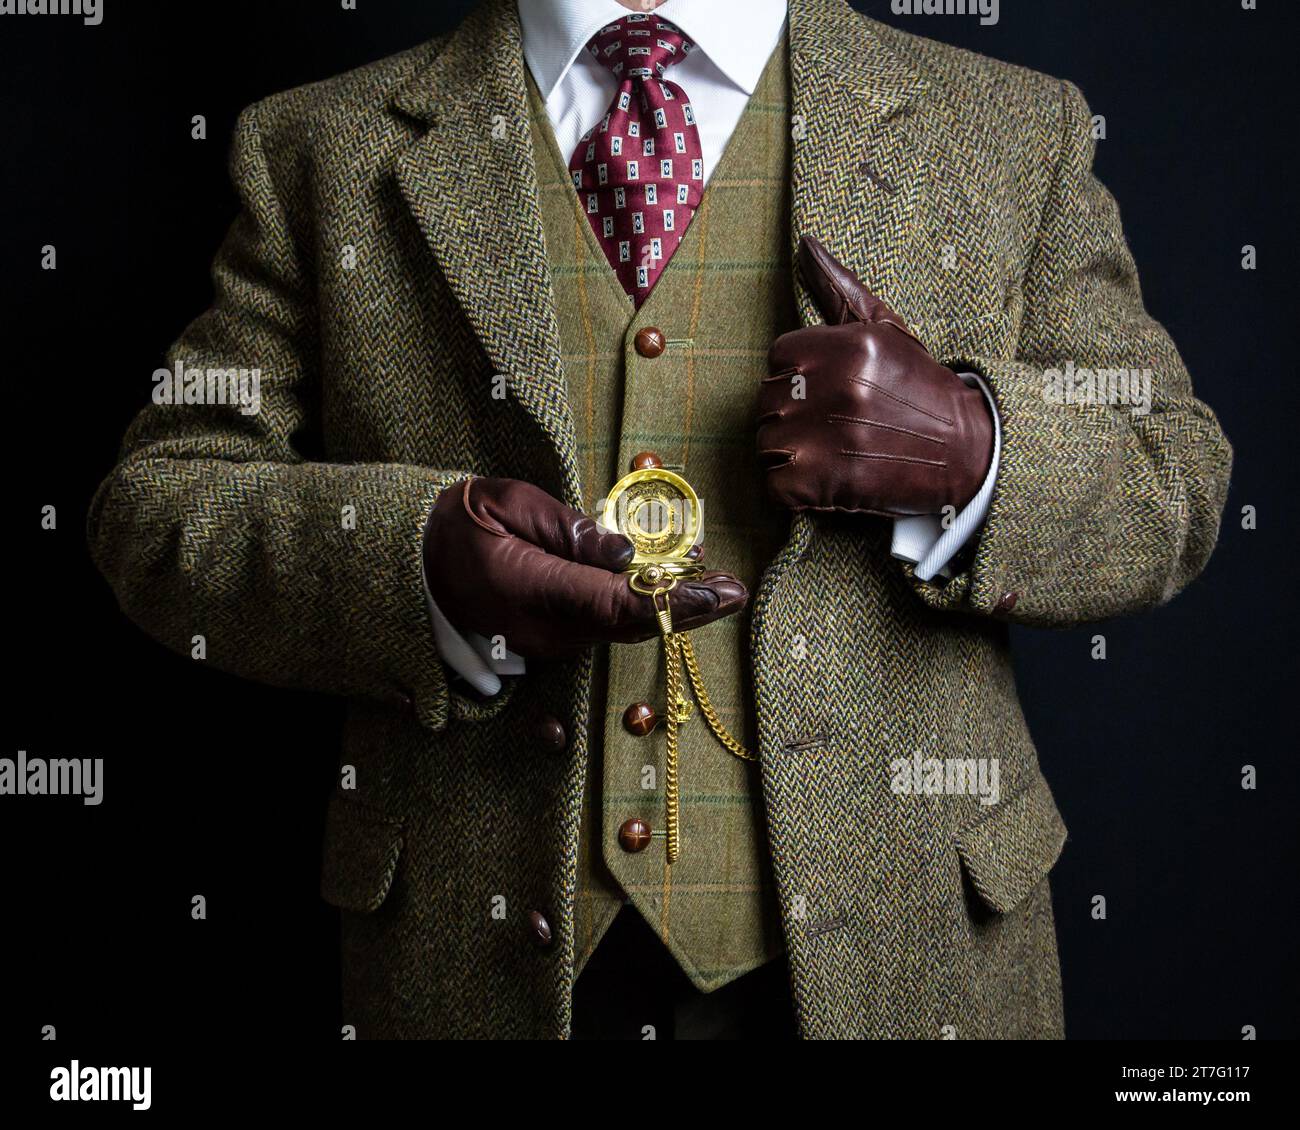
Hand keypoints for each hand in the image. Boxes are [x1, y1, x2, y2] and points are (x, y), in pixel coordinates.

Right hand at [423, 477, 747, 657]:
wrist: (410, 561)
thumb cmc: (461, 521)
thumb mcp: (511, 505)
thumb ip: (570, 531)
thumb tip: (626, 553)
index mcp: (533, 591)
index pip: (618, 603)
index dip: (675, 602)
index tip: (722, 593)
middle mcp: (543, 631)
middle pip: (628, 624)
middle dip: (686, 607)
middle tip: (735, 589)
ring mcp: (542, 647)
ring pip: (616, 630)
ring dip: (663, 611)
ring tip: (711, 586)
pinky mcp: (542, 648)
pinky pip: (595, 639)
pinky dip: (636, 620)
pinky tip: (665, 602)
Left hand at [759, 236, 992, 516]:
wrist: (968, 450)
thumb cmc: (920, 388)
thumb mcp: (887, 330)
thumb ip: (839, 287)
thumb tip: (805, 243)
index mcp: (847, 347)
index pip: (779, 357)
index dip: (797, 378)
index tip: (825, 393)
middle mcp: (836, 388)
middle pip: (768, 401)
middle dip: (791, 416)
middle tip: (828, 428)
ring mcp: (830, 436)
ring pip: (766, 443)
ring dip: (788, 454)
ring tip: (826, 455)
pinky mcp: (828, 482)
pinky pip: (775, 485)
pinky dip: (791, 491)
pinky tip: (822, 483)